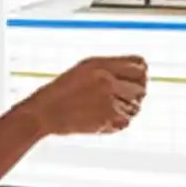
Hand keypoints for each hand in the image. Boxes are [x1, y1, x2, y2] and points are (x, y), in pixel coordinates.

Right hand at [22, 55, 147, 135]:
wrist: (43, 113)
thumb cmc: (61, 91)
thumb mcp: (83, 69)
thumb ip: (111, 67)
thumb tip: (142, 70)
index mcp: (99, 65)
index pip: (139, 65)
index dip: (139, 74)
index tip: (132, 81)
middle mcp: (106, 81)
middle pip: (141, 87)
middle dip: (134, 93)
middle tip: (118, 98)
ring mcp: (109, 101)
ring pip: (136, 107)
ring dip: (125, 109)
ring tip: (105, 108)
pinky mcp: (107, 120)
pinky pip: (126, 122)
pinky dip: (117, 122)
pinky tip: (101, 118)